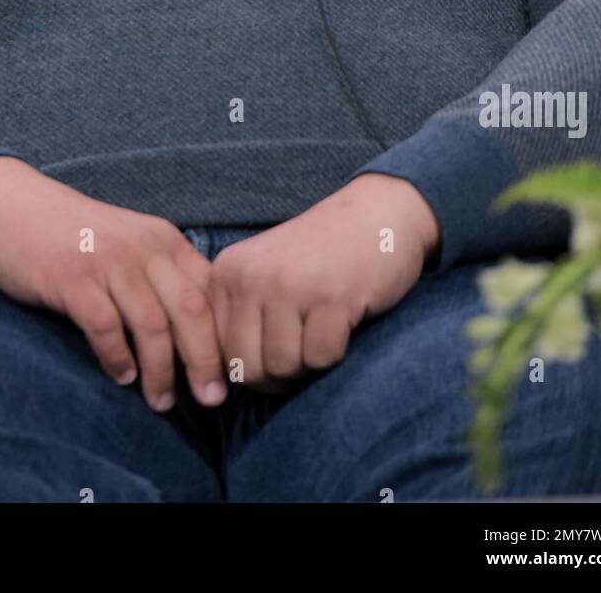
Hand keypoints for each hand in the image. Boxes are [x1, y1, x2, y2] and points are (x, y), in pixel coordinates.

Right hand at [0, 158, 227, 413]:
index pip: (211, 291)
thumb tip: (200, 336)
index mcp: (165, 241)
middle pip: (192, 311)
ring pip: (152, 325)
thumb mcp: (131, 245)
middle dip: (206, 361)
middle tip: (212, 400)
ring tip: (162, 403)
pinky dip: (118, 358)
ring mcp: (108, 261)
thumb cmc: (77, 236)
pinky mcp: (72, 278)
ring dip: (161, 371)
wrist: (12, 205)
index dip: (226, 335)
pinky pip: (105, 327)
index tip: (232, 373)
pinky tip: (122, 377)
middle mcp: (144, 247)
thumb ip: (162, 277)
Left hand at [209, 173, 439, 393]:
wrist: (379, 213)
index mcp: (228, 271)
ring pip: (285, 368)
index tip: (279, 348)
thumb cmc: (321, 254)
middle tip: (306, 343)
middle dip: (281, 373)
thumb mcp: (264, 273)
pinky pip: (322, 358)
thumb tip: (222, 387)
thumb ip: (240, 316)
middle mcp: (251, 276)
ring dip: (310, 362)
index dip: (254, 368)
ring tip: (323, 326)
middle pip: (250, 369)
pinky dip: (337, 351)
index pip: (222, 355)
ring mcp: (290, 285)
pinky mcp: (331, 297)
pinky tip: (344, 318)